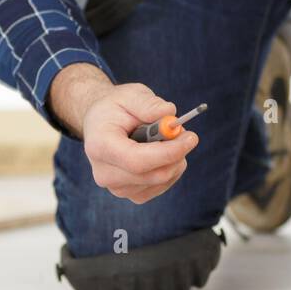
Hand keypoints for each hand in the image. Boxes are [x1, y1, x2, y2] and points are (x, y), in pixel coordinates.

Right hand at [82, 83, 199, 204]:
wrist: (101, 124)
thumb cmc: (116, 108)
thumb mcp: (130, 95)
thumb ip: (148, 103)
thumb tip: (169, 114)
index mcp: (100, 146)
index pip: (136, 160)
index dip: (167, 152)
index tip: (190, 137)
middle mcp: (104, 173)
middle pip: (152, 175)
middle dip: (177, 154)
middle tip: (186, 133)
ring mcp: (117, 187)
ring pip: (161, 180)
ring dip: (175, 159)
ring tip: (166, 137)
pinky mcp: (130, 194)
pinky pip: (161, 186)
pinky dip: (171, 169)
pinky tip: (162, 152)